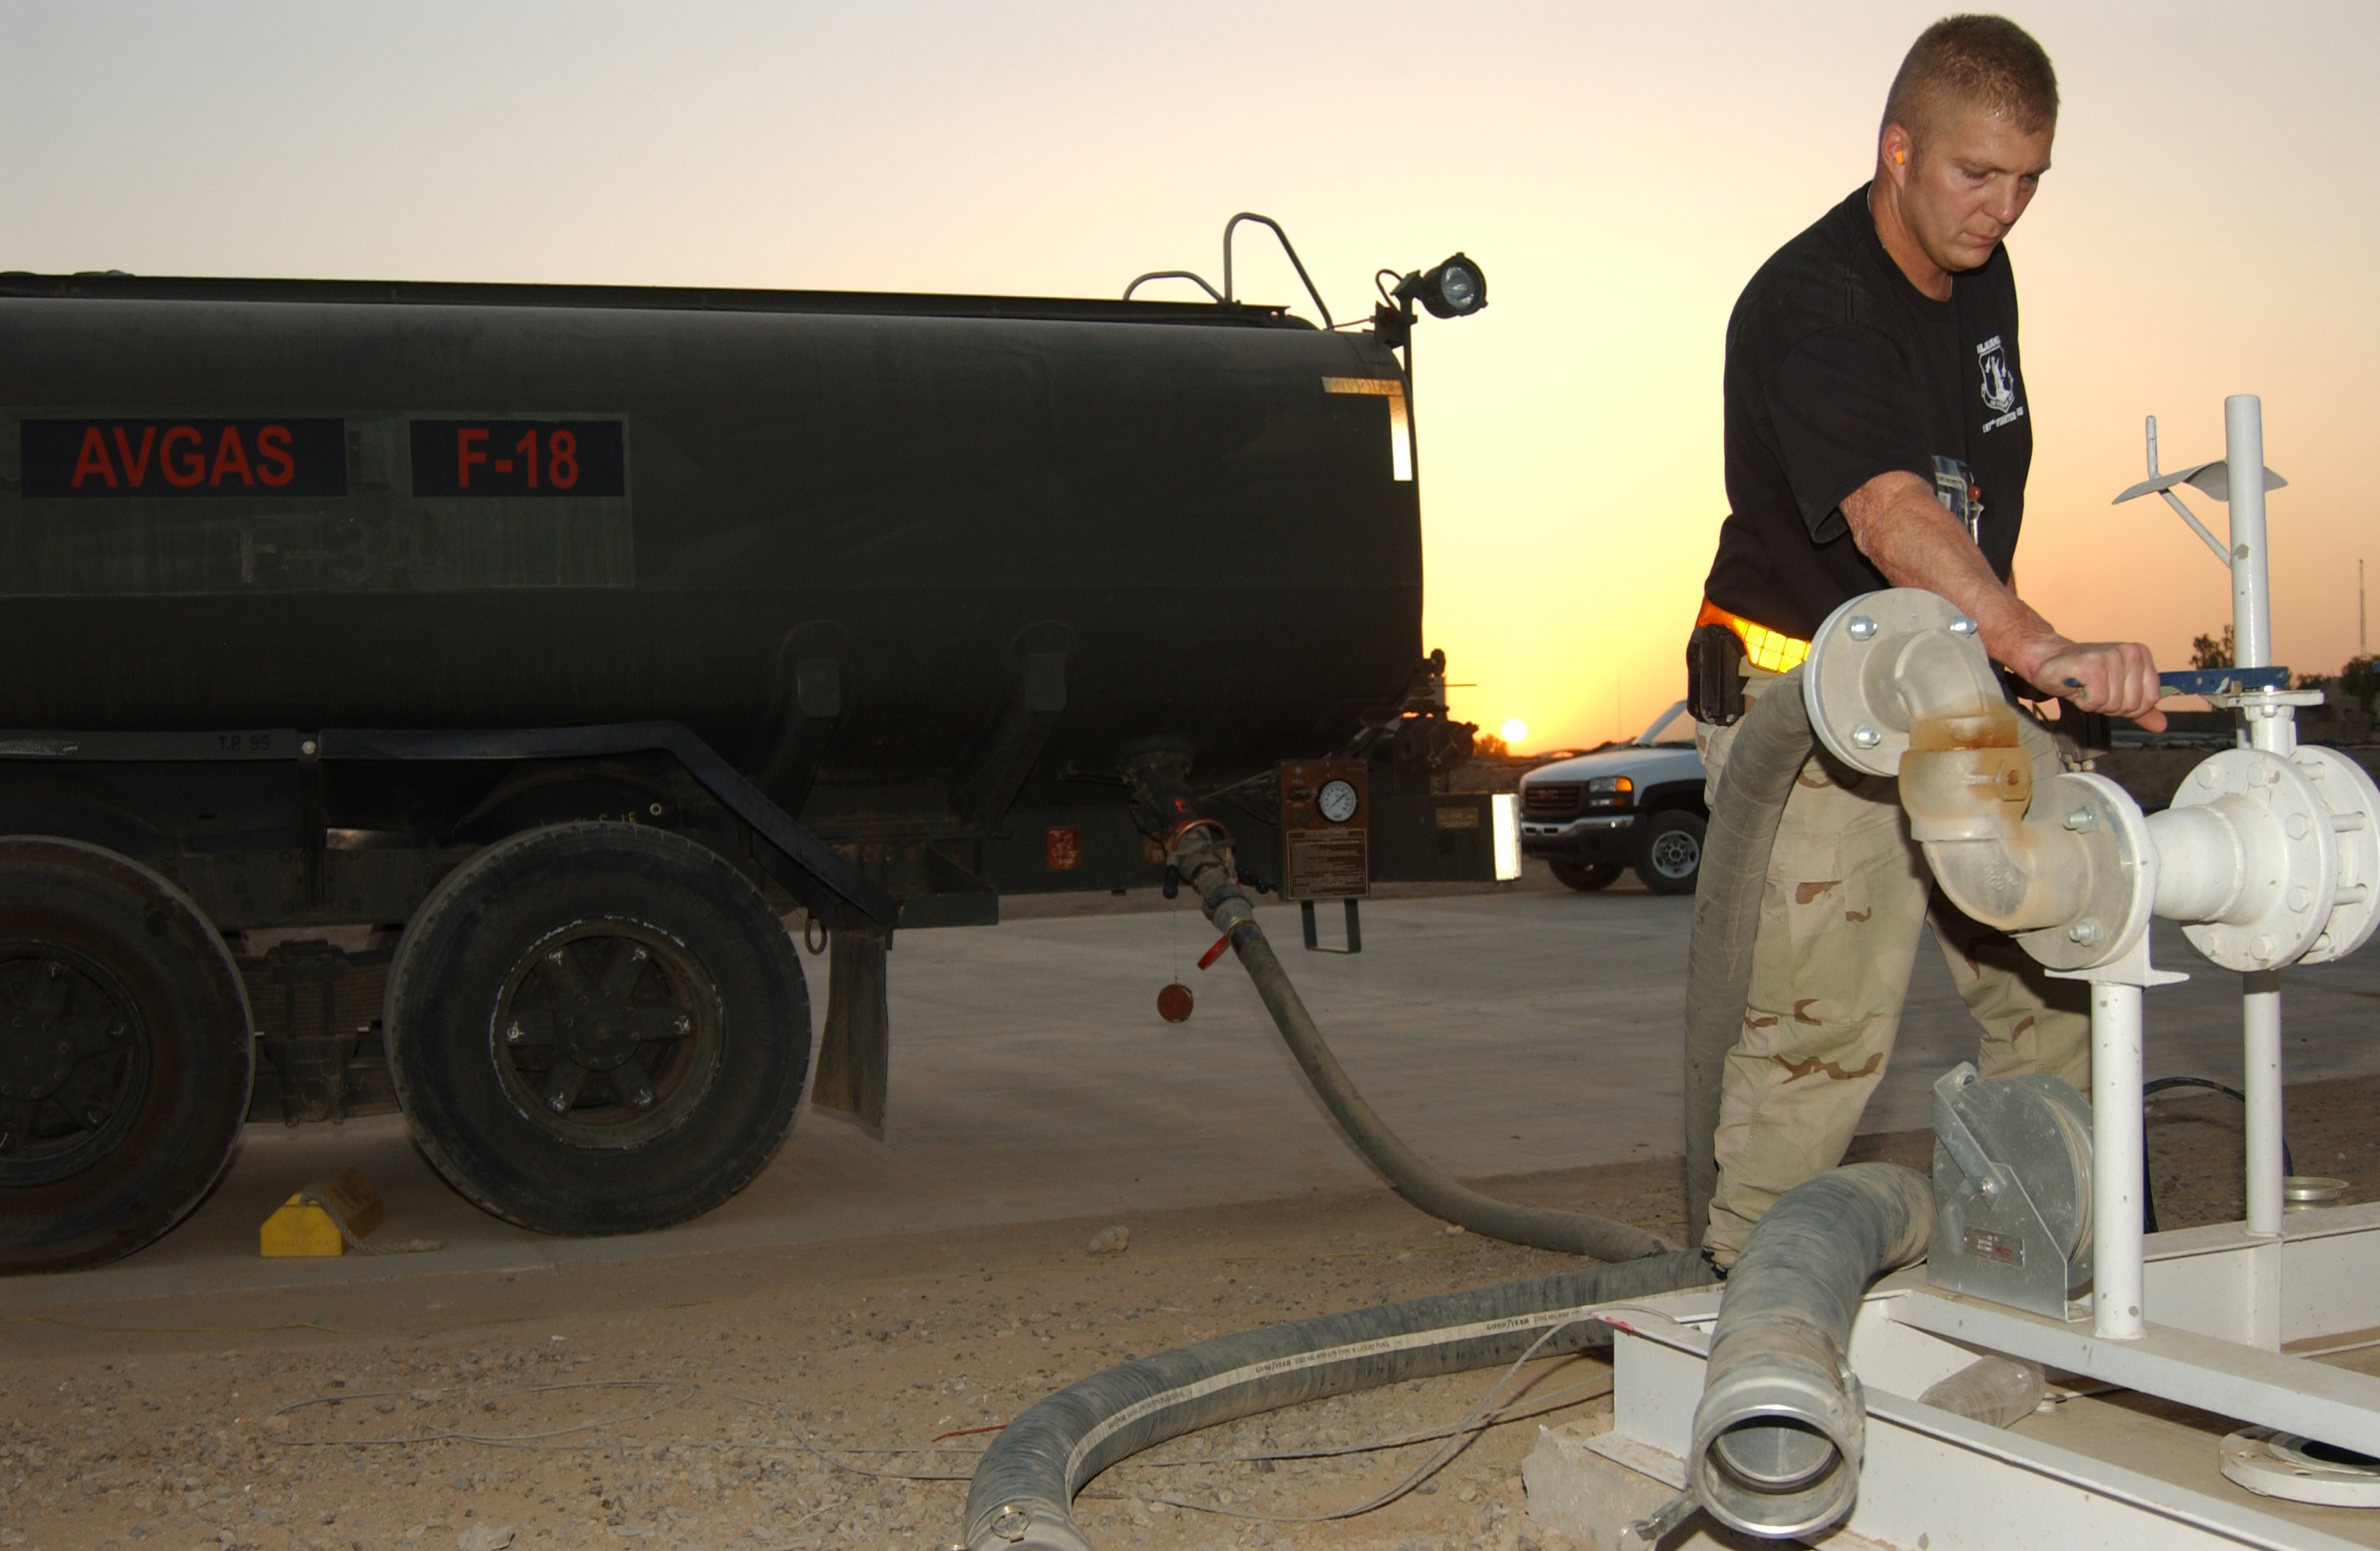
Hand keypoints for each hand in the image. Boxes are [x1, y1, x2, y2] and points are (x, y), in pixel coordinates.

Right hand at [2028, 640, 2166, 731]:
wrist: (2047, 662)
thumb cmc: (2082, 676)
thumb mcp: (2116, 691)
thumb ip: (2140, 708)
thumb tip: (2162, 726)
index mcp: (2141, 654)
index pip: (2150, 699)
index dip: (2127, 706)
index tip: (2109, 692)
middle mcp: (2129, 652)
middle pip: (2132, 704)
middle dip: (2109, 706)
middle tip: (2093, 690)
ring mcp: (2110, 656)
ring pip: (2113, 704)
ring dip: (2094, 704)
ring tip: (2084, 687)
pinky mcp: (2091, 664)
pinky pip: (2096, 701)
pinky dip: (2083, 702)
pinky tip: (2075, 686)